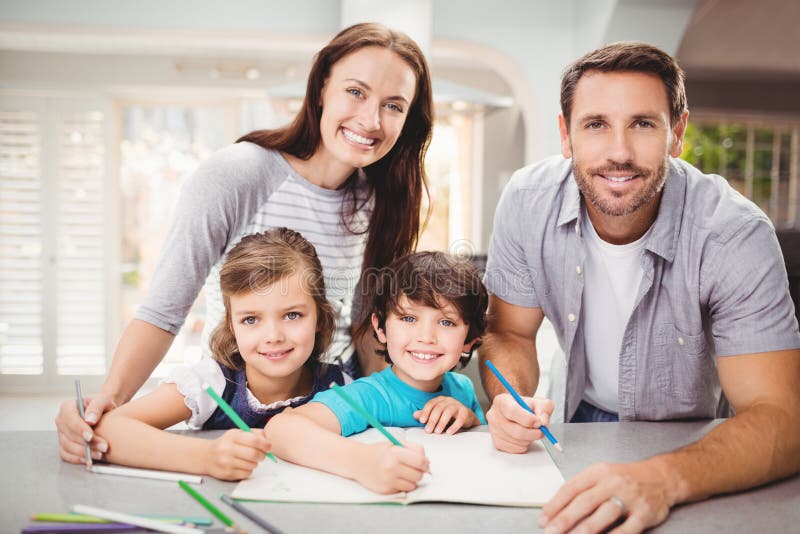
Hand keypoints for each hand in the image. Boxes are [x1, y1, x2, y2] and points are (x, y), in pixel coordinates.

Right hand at [55, 393, 115, 463]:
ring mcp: (61, 434)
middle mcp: (61, 421)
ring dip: (84, 453)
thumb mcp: (103, 400)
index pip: (69, 418)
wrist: (104, 413)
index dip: (79, 428)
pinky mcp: (64, 445)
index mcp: (67, 407)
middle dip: (86, 443)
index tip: (90, 436)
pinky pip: (66, 455)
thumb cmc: (102, 405)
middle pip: (69, 435)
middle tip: (103, 447)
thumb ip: (97, 406)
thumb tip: (89, 420)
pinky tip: (90, 460)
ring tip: (100, 454)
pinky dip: (77, 459)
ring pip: (68, 446)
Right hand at [204, 428, 271, 480]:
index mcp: (232, 436)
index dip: (265, 444)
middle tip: (262, 454)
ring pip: (252, 465)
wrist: (206, 456)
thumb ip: (253, 434)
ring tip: (249, 459)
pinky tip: (243, 466)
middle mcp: (228, 449)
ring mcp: (227, 463)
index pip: (254, 440)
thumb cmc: (226, 443)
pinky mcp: (227, 474)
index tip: (269, 446)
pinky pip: (247, 474)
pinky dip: (249, 470)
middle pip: (254, 454)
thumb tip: (268, 439)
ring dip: (255, 463)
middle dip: (262, 455)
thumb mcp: (237, 433)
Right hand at [353, 440, 429, 493]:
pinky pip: (403, 490)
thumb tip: (427, 461)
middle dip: (420, 472)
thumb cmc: (379, 451)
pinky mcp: (385, 490)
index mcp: (396, 453)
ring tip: (406, 474)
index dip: (426, 463)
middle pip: (419, 474)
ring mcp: (388, 480)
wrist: (358, 461)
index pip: (420, 461)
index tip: (426, 464)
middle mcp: (392, 467)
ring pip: (413, 484)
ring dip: (412, 480)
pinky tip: (397, 479)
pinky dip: (404, 485)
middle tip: (416, 469)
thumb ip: (413, 448)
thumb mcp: (395, 443)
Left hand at [414, 396, 479, 433]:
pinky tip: (449, 433)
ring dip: (442, 422)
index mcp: (440, 400)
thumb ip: (426, 415)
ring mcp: (458, 405)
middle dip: (432, 420)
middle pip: (438, 408)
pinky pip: (460, 419)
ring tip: (437, 432)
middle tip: (428, 431)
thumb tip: (415, 414)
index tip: (422, 421)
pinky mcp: (465, 412)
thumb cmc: (449, 416)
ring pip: (448, 412)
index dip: (425, 412)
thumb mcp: (436, 415)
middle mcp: (448, 400)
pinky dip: (454, 426)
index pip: (431, 404)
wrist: (467, 417)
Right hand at [486, 393, 552, 452]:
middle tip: (541, 431)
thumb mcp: (538, 402)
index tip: (539, 422)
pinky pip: (516, 449)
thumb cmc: (525, 407)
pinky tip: (524, 437)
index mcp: (502, 401)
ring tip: (531, 431)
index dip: (528, 419)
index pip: (513, 411)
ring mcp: (494, 430)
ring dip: (530, 439)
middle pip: (516, 431)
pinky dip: (524, 445)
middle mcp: (494, 415)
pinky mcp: (497, 443)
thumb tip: (543, 422)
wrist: (517, 411)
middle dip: (534, 433)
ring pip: (518, 442)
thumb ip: (544, 408)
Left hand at [539, 460, 675, 533]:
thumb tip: (555, 509)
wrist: (661, 477)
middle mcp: (613, 483)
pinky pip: (626, 530)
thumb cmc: (624, 478)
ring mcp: (630, 498)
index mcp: (598, 472)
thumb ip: (581, 489)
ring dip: (584, 530)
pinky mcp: (644, 513)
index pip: (571, 488)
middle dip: (565, 519)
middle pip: (585, 502)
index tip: (543, 520)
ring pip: (603, 515)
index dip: (555, 505)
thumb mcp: (601, 474)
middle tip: (550, 532)